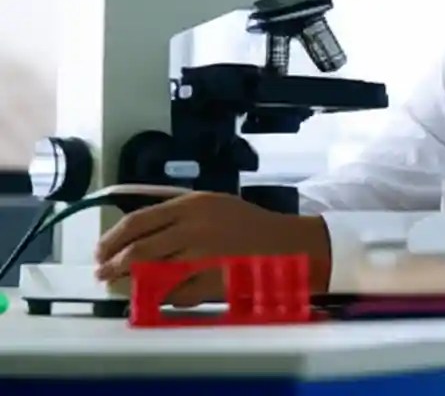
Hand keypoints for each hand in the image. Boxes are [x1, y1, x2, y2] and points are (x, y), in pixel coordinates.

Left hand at [94, 191, 331, 306]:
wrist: (287, 244)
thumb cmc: (249, 224)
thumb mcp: (212, 204)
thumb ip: (176, 214)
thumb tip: (136, 233)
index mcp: (191, 205)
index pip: (137, 221)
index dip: (112, 238)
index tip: (100, 250)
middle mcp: (194, 228)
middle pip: (139, 249)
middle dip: (113, 264)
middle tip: (102, 273)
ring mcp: (203, 257)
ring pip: (152, 273)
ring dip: (130, 283)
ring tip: (121, 286)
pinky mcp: (212, 281)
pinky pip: (175, 294)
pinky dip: (160, 297)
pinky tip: (153, 297)